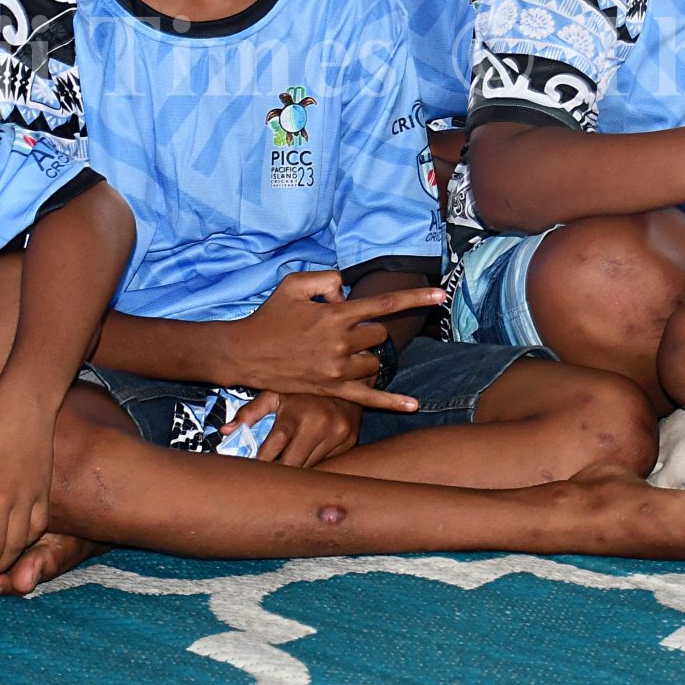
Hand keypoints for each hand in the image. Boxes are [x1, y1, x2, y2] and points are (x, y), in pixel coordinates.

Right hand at [223, 271, 445, 397]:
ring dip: (367, 355)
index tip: (441, 294)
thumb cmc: (270, 315)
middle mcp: (340, 342)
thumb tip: (347, 292)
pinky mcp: (331, 388)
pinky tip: (414, 405)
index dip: (415, 298)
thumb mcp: (294, 284)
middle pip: (380, 335)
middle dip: (370, 329)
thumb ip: (327, 279)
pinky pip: (367, 397)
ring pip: (375, 361)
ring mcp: (337, 369)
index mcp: (335, 315)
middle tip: (344, 328)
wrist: (244, 353)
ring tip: (342, 351)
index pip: (385, 304)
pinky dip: (392, 401)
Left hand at [227, 390, 369, 467]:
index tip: (251, 470)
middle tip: (266, 475)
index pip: (274, 448)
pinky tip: (306, 456)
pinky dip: (314, 462)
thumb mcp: (276, 392)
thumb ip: (250, 412)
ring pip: (311, 467)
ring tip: (284, 466)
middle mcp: (321, 425)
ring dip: (296, 469)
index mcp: (298, 413)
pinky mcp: (350, 441)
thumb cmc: (304, 386)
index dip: (260, 462)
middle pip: (293, 465)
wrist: (346, 374)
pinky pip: (328, 462)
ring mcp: (338, 435)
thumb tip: (225, 431)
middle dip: (278, 472)